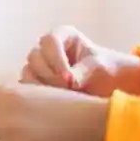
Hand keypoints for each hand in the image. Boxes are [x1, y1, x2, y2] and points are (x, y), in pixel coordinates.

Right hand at [20, 26, 139, 97]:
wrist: (112, 87)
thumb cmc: (107, 70)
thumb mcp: (99, 68)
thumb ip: (83, 72)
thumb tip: (69, 83)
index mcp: (63, 35)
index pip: (50, 41)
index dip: (56, 59)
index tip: (69, 80)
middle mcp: (48, 49)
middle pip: (35, 57)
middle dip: (50, 75)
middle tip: (67, 90)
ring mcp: (41, 66)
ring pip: (28, 73)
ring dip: (42, 87)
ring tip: (62, 98)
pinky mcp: (37, 84)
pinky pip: (27, 88)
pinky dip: (37, 97)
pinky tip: (52, 104)